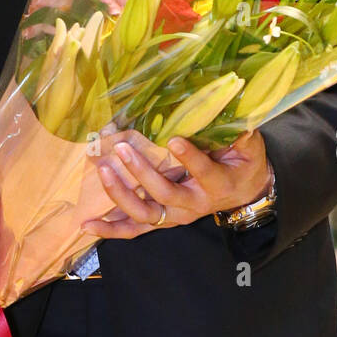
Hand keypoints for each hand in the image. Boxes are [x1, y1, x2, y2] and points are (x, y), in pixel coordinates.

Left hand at [81, 127, 270, 239]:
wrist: (243, 193)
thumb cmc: (244, 163)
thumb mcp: (249, 146)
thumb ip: (240, 132)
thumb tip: (229, 106)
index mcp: (218, 184)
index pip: (204, 172)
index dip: (190, 158)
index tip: (173, 139)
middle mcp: (194, 204)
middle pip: (165, 193)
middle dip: (142, 172)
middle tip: (122, 148)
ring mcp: (175, 215)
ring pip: (145, 213)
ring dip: (120, 194)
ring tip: (102, 170)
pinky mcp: (162, 220)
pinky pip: (134, 229)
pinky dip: (110, 230)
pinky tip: (87, 225)